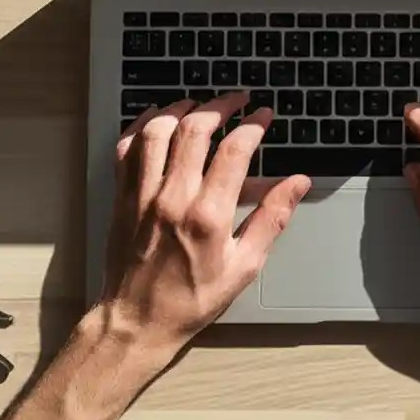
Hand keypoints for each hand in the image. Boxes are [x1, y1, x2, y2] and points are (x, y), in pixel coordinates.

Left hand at [101, 92, 310, 350]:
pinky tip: (158, 118)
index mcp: (208, 216)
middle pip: (195, 130)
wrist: (137, 320)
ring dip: (181, 109)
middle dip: (221, 105)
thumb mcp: (245, 266)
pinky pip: (127, 148)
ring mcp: (141, 195)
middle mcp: (172, 197)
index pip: (234, 151)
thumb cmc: (193, 298)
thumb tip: (298, 183)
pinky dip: (143, 126)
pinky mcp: (121, 197)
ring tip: (200, 103)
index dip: (253, 125)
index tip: (264, 115)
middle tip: (238, 99)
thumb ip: (272, 218)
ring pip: (158, 131)